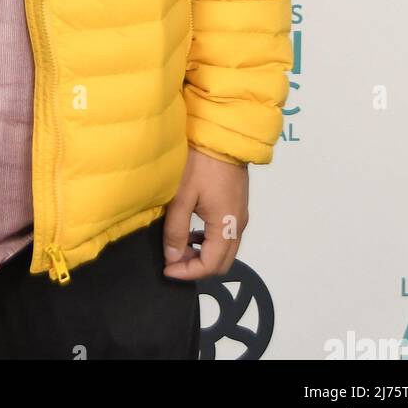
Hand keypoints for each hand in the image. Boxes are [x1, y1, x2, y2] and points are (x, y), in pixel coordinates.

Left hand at [162, 145, 248, 280]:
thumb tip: (173, 258)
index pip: (210, 265)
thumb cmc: (200, 163)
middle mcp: (238, 224)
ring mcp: (240, 214)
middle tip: (173, 262)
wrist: (222, 133)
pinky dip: (210, 241)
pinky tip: (193, 231)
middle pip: (222, 262)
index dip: (187, 273)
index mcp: (226, 226)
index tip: (166, 269)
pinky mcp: (237, 204)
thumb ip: (176, 230)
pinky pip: (227, 234)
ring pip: (226, 250)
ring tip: (179, 247)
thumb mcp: (182, 196)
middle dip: (197, 267)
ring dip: (204, 255)